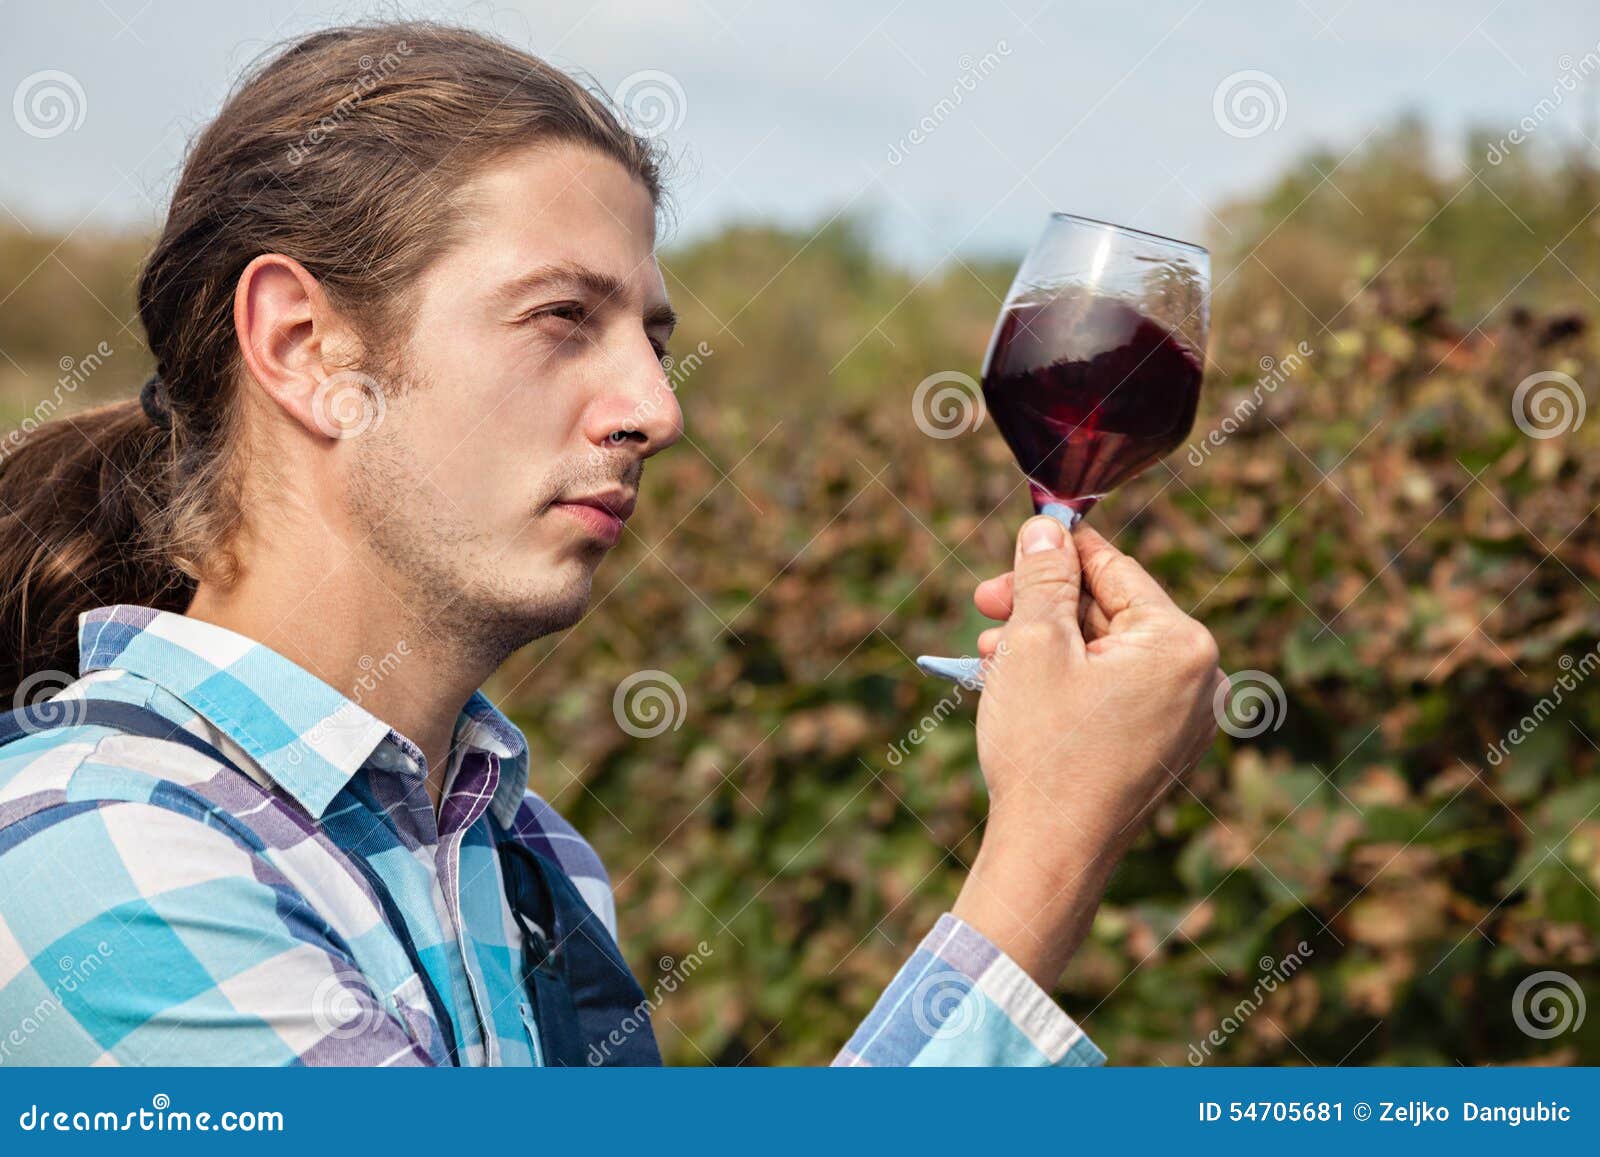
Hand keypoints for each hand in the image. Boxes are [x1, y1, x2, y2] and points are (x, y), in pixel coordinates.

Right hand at [951, 515, 1223, 987]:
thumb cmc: (1044, 750)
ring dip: (1045, 645)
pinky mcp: (1159, 752)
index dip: (1057, 553)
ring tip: (987, 653)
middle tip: (984, 604)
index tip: (1013, 548)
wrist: (1051, 857)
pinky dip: (1066, 682)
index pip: (1117, 568)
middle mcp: (1199, 680)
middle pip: (1111, 612)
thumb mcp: (1033, 644)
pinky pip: (1112, 694)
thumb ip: (1043, 577)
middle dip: (1043, 607)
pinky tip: (1014, 684)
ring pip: (1105, 655)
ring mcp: (1183, 722)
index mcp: (1182, 644)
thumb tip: (1046, 529)